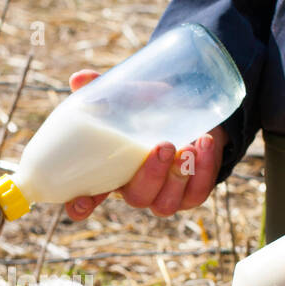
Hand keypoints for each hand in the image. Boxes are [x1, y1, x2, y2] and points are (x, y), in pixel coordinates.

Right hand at [63, 70, 226, 220]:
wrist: (192, 111)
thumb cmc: (150, 108)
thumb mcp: (127, 96)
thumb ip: (103, 89)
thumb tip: (79, 79)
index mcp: (113, 172)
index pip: (90, 198)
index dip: (82, 206)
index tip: (79, 204)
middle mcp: (137, 189)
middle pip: (138, 198)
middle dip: (151, 175)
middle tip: (164, 145)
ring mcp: (166, 195)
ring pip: (167, 203)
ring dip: (178, 176)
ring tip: (188, 146)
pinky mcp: (193, 194)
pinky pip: (198, 193)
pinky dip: (204, 169)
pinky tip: (205, 143)